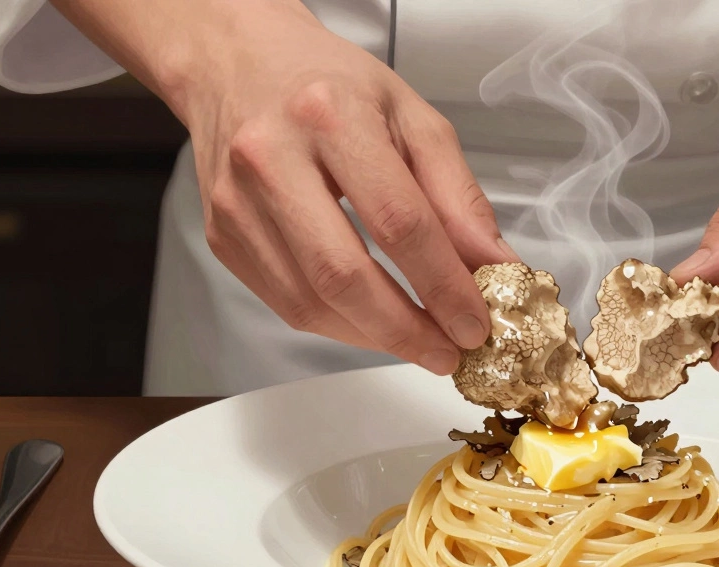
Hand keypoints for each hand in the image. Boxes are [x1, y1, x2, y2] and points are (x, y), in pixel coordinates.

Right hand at [173, 3, 515, 373]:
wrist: (237, 64)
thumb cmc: (327, 84)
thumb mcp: (412, 118)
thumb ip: (458, 195)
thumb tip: (495, 265)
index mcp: (329, 116)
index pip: (399, 221)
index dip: (444, 284)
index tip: (476, 321)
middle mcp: (272, 158)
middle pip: (344, 275)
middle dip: (408, 329)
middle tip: (450, 350)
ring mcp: (237, 204)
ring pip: (310, 302)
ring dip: (375, 337)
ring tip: (421, 341)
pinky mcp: (224, 237)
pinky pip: (285, 303)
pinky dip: (339, 325)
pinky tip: (374, 322)